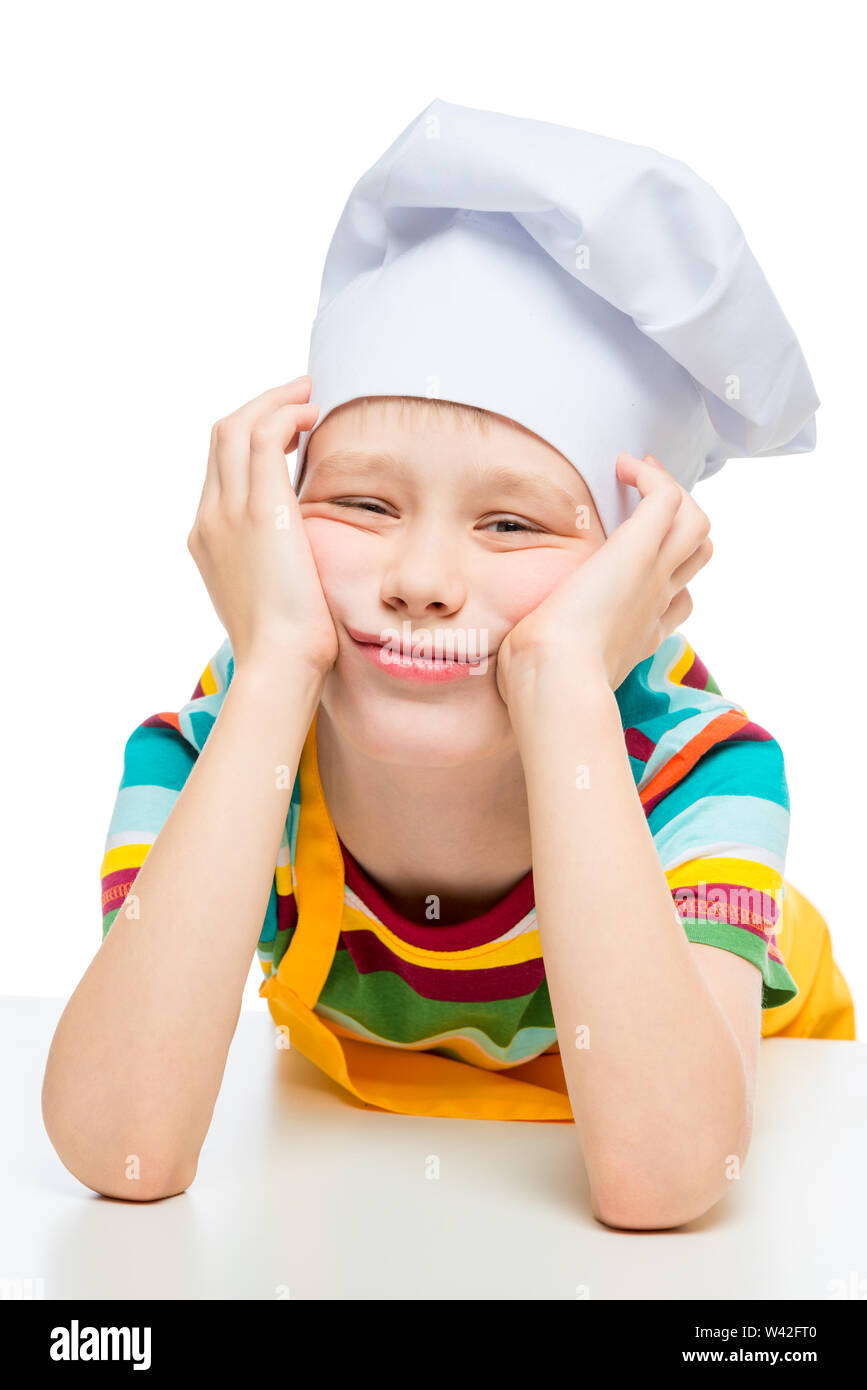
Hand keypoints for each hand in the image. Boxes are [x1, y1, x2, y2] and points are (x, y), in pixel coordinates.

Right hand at [187, 376, 338, 676]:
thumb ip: (280, 563)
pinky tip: (312, 416)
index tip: (287, 428)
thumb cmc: (289, 645)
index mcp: (208, 539)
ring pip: (236, 427)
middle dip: (258, 407)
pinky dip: (283, 415)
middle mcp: (209, 519)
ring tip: (308, 395)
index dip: (250, 436)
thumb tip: (307, 557)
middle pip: (220, 437)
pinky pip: (262, 437)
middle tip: (298, 396)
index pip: (219, 467)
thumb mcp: (275, 595)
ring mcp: (228, 513)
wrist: (278, 664)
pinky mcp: (259, 512)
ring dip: (273, 402)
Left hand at [495, 453, 712, 705]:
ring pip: (696, 523)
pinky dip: (652, 475)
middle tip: (642, 501)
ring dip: (673, 493)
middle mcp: (655, 604)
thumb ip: (541, 656)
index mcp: (640, 635)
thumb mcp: (549, 668)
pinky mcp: (638, 550)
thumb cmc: (540, 684)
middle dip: (679, 525)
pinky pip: (667, 496)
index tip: (637, 559)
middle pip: (696, 555)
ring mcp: (653, 575)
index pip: (676, 601)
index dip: (668, 576)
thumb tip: (508, 658)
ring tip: (637, 475)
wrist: (555, 680)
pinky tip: (622, 465)